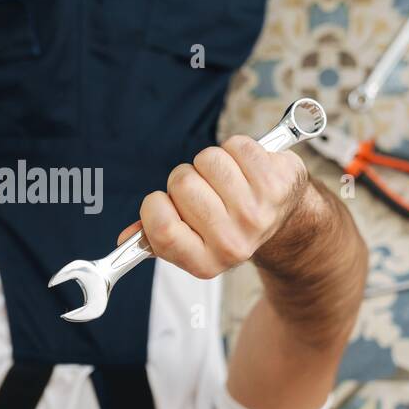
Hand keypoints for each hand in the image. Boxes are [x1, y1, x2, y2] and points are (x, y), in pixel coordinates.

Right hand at [116, 136, 309, 279]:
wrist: (283, 219)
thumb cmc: (227, 223)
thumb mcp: (192, 240)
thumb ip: (157, 236)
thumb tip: (125, 238)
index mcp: (204, 262)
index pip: (161, 226)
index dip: (156, 204)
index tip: (167, 202)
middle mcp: (232, 244)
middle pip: (182, 183)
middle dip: (187, 178)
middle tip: (206, 191)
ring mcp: (257, 214)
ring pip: (208, 159)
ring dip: (213, 161)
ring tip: (229, 179)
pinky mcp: (276, 184)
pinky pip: (236, 146)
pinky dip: (237, 148)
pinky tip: (248, 167)